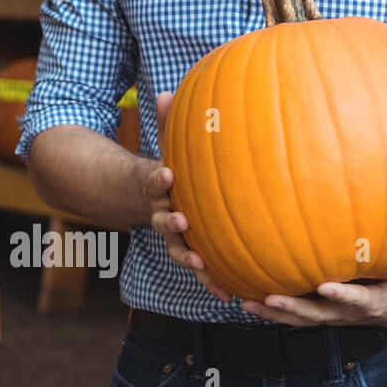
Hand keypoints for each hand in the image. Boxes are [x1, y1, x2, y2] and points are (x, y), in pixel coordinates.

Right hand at [145, 92, 231, 301]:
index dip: (158, 181)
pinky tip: (232, 293)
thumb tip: (164, 93)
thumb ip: (167, 123)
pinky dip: (213, 281)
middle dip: (172, 223)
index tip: (166, 175)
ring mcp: (176, 236)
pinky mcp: (192, 251)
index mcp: (159, 189)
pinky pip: (202, 269)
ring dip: (190, 259)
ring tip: (202, 265)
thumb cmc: (170, 167)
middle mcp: (164, 214)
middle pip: (164, 222)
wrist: (156, 200)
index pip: (154, 182)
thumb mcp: (166, 143)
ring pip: (180, 250)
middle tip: (183, 221)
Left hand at [240, 257, 386, 328]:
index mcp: (374, 306)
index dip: (343, 296)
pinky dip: (274, 310)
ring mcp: (334, 316)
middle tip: (270, 298)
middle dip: (294, 308)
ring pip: (301, 319)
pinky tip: (249, 299)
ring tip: (247, 304)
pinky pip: (295, 314)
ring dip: (275, 313)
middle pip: (318, 315)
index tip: (325, 286)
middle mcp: (350, 315)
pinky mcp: (323, 312)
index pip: (357, 301)